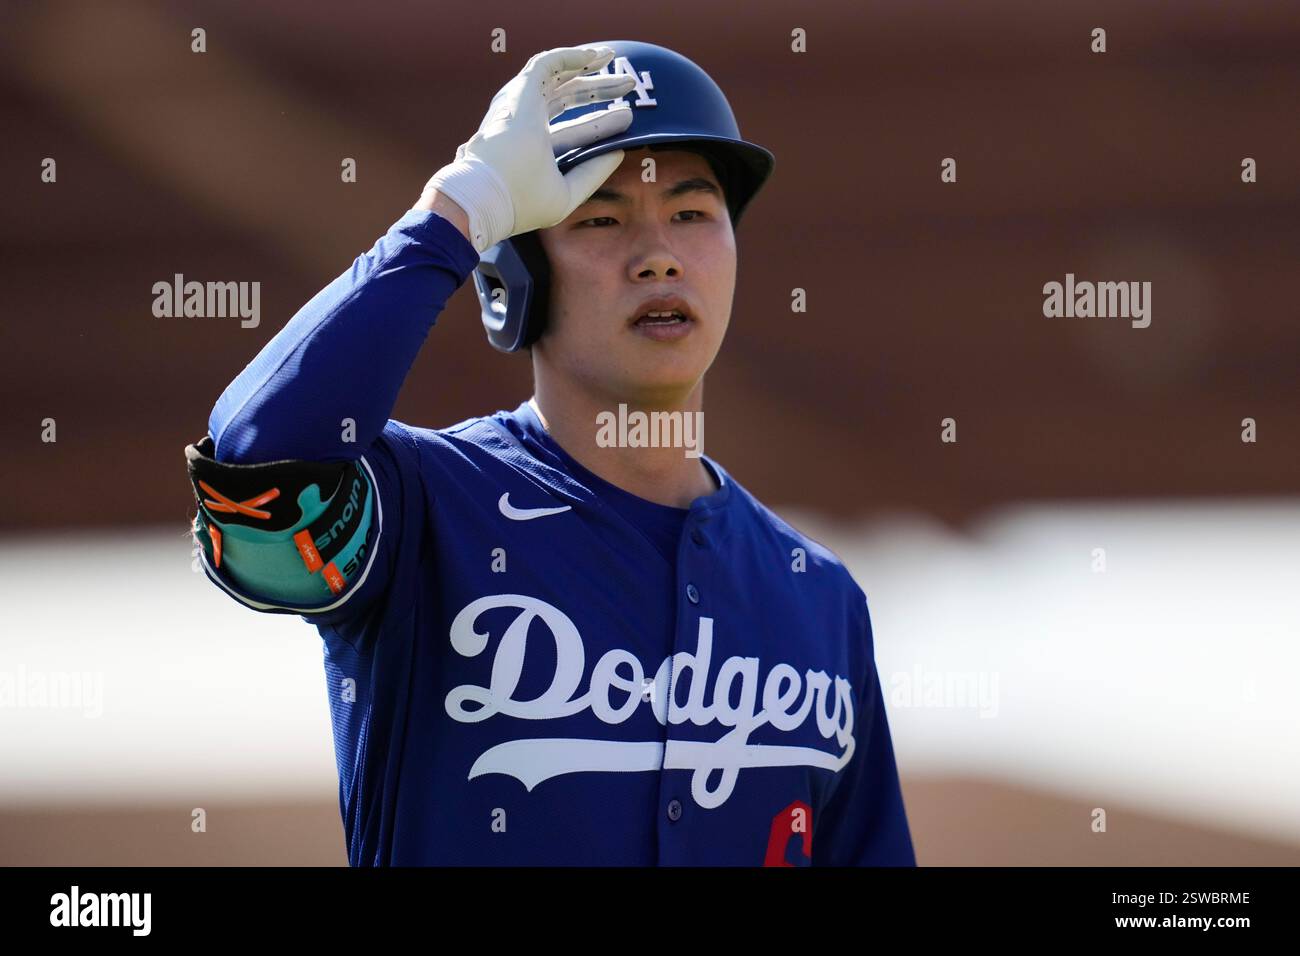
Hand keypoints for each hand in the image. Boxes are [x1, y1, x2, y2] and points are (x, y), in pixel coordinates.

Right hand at [421, 46, 637, 253]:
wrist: (488, 194)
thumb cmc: (521, 200)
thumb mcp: (566, 192)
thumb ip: (592, 173)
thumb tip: (619, 151)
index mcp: (533, 149)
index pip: (571, 130)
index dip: (599, 124)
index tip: (628, 118)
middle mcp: (525, 122)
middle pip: (568, 98)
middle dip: (598, 90)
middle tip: (630, 85)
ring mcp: (521, 105)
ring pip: (560, 77)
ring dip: (588, 67)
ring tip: (615, 59)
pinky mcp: (521, 89)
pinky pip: (549, 63)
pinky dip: (572, 56)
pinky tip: (595, 56)